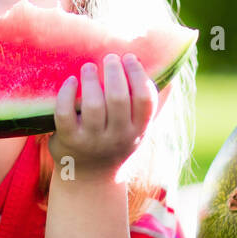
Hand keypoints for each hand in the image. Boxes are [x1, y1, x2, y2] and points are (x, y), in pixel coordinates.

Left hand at [48, 52, 156, 181]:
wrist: (89, 180)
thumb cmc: (116, 144)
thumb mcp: (138, 131)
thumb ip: (153, 107)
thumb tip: (171, 77)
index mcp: (138, 130)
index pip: (145, 100)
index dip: (139, 75)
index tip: (130, 57)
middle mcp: (117, 136)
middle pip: (118, 99)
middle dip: (114, 72)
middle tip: (109, 57)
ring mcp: (92, 140)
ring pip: (93, 105)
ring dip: (91, 80)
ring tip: (88, 67)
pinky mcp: (68, 141)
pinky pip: (65, 114)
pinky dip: (66, 94)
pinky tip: (70, 81)